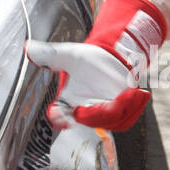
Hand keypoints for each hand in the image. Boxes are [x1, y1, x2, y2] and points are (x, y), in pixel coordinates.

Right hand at [25, 39, 149, 130]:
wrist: (109, 59)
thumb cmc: (86, 61)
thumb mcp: (68, 55)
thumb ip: (49, 55)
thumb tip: (28, 48)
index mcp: (68, 102)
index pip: (60, 115)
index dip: (60, 117)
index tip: (60, 116)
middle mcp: (86, 112)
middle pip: (91, 120)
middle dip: (97, 115)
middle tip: (106, 105)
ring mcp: (105, 114)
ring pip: (113, 121)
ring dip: (122, 110)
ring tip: (131, 94)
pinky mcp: (123, 113)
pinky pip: (128, 117)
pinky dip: (135, 107)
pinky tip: (141, 94)